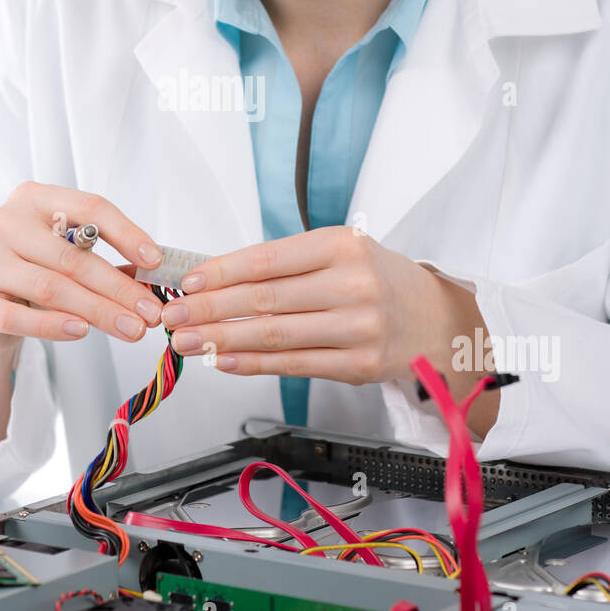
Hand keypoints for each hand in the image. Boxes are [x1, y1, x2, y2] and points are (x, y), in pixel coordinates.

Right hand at [0, 182, 164, 357]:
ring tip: (132, 329)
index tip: (156, 261)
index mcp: (34, 198)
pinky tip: (82, 332)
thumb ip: (106, 262)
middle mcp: (5, 222)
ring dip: (98, 311)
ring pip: (50, 287)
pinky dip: (53, 325)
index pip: (90, 207)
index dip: (127, 234)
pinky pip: (18, 315)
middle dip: (118, 287)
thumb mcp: (67, 256)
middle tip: (151, 313)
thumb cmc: (34, 273)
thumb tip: (155, 277)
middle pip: (72, 255)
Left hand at [161, 227, 496, 428]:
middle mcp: (353, 284)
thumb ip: (286, 264)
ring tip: (186, 340)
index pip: (268, 260)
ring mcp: (359, 328)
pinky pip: (293, 365)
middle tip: (172, 315)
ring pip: (275, 335)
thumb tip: (214, 277)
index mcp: (343, 245)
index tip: (187, 281)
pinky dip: (252, 364)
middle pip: (265, 299)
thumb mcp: (341, 252)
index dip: (221, 271)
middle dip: (210, 309)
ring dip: (222, 339)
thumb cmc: (378, 279)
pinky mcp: (359, 365)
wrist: (437, 320)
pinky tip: (223, 360)